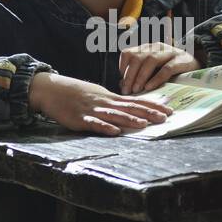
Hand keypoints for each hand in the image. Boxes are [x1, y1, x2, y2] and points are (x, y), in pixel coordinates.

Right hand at [28, 73, 172, 135]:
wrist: (52, 89)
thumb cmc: (76, 93)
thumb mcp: (98, 94)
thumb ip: (113, 103)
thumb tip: (131, 108)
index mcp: (110, 98)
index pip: (136, 101)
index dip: (153, 106)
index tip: (169, 110)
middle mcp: (104, 102)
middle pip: (130, 107)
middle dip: (148, 113)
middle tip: (165, 118)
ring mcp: (92, 110)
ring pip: (114, 115)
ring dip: (129, 120)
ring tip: (144, 124)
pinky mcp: (79, 119)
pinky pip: (94, 124)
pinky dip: (104, 127)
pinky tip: (114, 132)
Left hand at [118, 41, 200, 94]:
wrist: (197, 64)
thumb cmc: (171, 70)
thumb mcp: (153, 69)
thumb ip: (139, 75)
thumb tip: (122, 85)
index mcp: (147, 48)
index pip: (129, 53)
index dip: (122, 67)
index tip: (122, 83)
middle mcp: (156, 47)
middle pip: (137, 57)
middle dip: (129, 75)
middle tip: (127, 90)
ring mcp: (170, 52)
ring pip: (150, 60)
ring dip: (140, 76)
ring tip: (136, 90)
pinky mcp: (181, 61)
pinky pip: (166, 69)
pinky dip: (156, 78)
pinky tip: (149, 87)